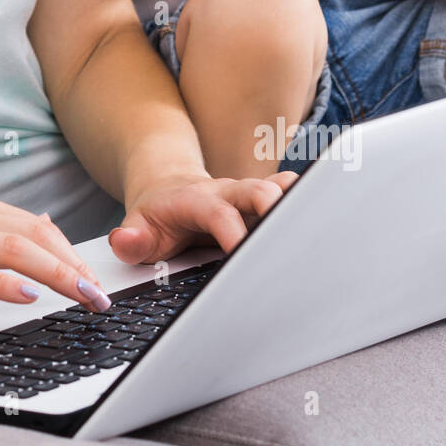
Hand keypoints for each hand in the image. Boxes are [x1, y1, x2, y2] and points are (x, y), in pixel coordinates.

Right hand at [0, 189, 111, 335]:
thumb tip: (42, 228)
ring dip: (54, 274)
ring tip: (81, 296)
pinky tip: (27, 297)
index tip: (95, 280)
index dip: (71, 253)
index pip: (36, 226)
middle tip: (100, 296)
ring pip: (13, 249)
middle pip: (32, 234)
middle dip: (73, 265)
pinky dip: (4, 283)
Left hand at [109, 171, 298, 264]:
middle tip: (289, 245)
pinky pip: (289, 192)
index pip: (219, 214)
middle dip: (276, 211)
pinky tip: (321, 225)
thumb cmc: (156, 218)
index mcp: (196, 200)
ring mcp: (247, 195)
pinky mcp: (263, 200)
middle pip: (258, 191)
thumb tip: (125, 242)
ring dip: (298, 205)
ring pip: (281, 189)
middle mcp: (227, 192)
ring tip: (316, 233)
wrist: (166, 190)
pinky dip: (305, 203)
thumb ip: (130, 240)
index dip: (234, 234)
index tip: (244, 256)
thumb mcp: (137, 228)